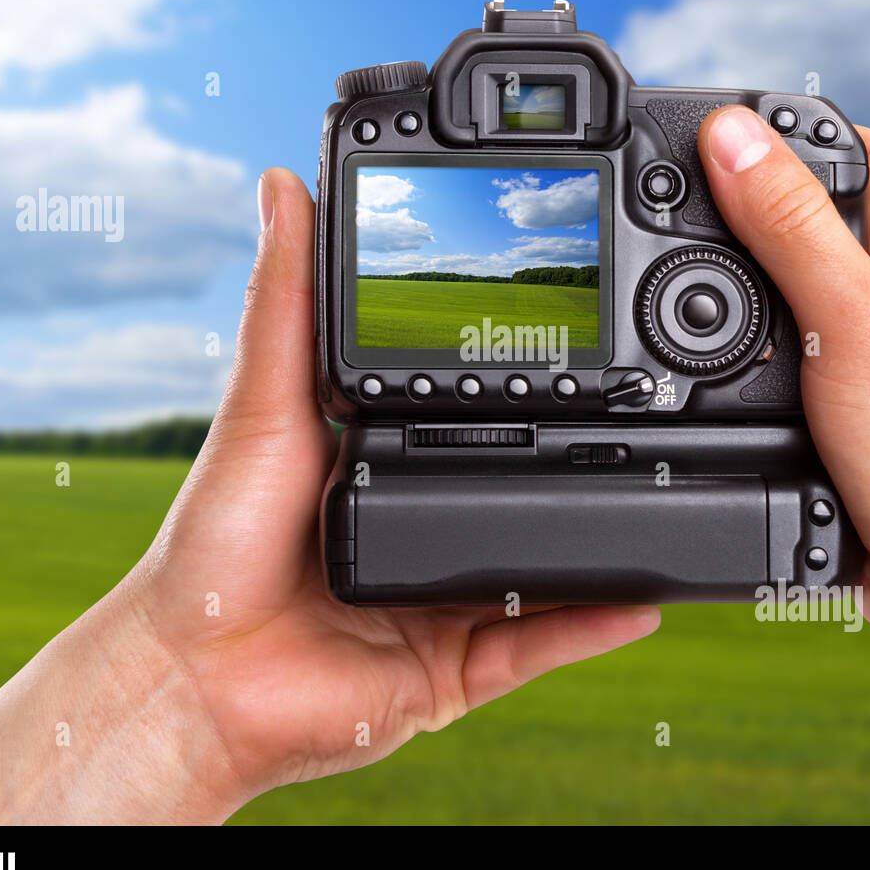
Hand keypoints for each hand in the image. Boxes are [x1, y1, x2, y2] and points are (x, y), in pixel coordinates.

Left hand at [0, 168, 658, 825]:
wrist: (197, 683)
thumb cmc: (215, 549)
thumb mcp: (264, 407)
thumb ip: (288, 305)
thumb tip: (282, 186)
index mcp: (385, 465)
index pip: (467, 414)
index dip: (513, 381)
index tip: (565, 328)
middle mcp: (424, 530)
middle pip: (518, 490)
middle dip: (578, 462)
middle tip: (646, 415)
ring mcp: (449, 601)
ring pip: (545, 566)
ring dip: (605, 541)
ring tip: (672, 497)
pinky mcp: (460, 668)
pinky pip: (543, 644)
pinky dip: (596, 622)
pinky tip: (651, 597)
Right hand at [697, 106, 869, 822]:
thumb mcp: (846, 310)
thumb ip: (787, 223)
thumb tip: (731, 134)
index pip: (869, 153)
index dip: (804, 129)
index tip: (734, 124)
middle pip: (824, 219)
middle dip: (756, 204)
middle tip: (686, 196)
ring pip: (796, 294)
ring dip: (742, 284)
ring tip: (681, 273)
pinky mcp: (845, 410)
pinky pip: (786, 359)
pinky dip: (744, 353)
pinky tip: (709, 364)